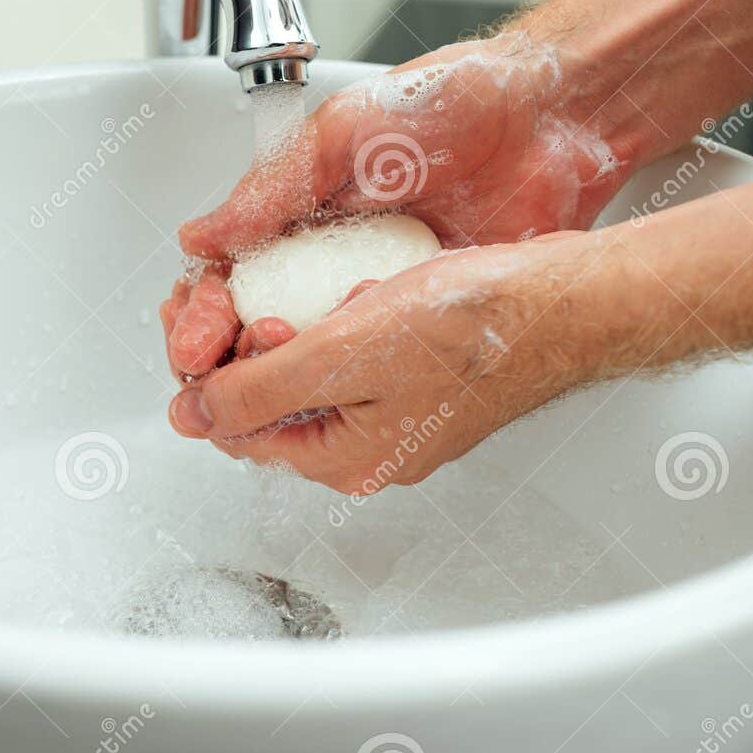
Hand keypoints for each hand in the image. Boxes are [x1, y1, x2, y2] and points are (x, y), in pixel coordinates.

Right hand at [162, 30, 633, 378]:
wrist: (550, 117)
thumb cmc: (449, 102)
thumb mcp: (343, 133)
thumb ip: (271, 189)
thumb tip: (200, 237)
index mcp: (297, 214)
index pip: (227, 278)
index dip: (202, 314)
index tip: (194, 342)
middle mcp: (328, 259)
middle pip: (257, 328)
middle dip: (228, 357)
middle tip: (218, 370)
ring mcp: (376, 293)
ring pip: (312, 358)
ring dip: (282, 375)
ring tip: (271, 373)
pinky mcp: (424, 316)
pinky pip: (377, 360)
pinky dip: (351, 374)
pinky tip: (339, 376)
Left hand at [165, 231, 608, 492]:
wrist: (563, 304)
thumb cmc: (472, 329)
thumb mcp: (341, 357)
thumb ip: (257, 390)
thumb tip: (189, 417)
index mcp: (344, 461)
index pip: (237, 427)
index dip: (205, 367)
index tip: (192, 313)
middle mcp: (369, 451)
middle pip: (272, 399)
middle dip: (252, 341)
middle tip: (253, 293)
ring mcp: (399, 418)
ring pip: (313, 369)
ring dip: (303, 324)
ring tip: (337, 294)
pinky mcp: (422, 382)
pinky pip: (357, 352)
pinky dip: (348, 316)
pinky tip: (369, 291)